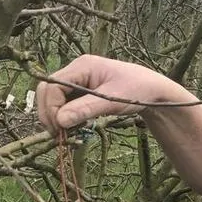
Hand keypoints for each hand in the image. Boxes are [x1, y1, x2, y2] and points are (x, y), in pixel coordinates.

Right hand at [37, 55, 182, 130]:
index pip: (52, 85)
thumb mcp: (113, 100)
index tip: (60, 128)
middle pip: (47, 91)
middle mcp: (76, 71)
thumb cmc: (138, 90)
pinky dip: (66, 118)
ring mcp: (78, 81)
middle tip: (59, 135)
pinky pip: (65, 105)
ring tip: (69, 133)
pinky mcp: (82, 92)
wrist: (154, 91)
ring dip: (57, 117)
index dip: (51, 107)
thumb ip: (86, 109)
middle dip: (49, 113)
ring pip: (54, 100)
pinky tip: (77, 127)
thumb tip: (60, 120)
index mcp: (82, 66)